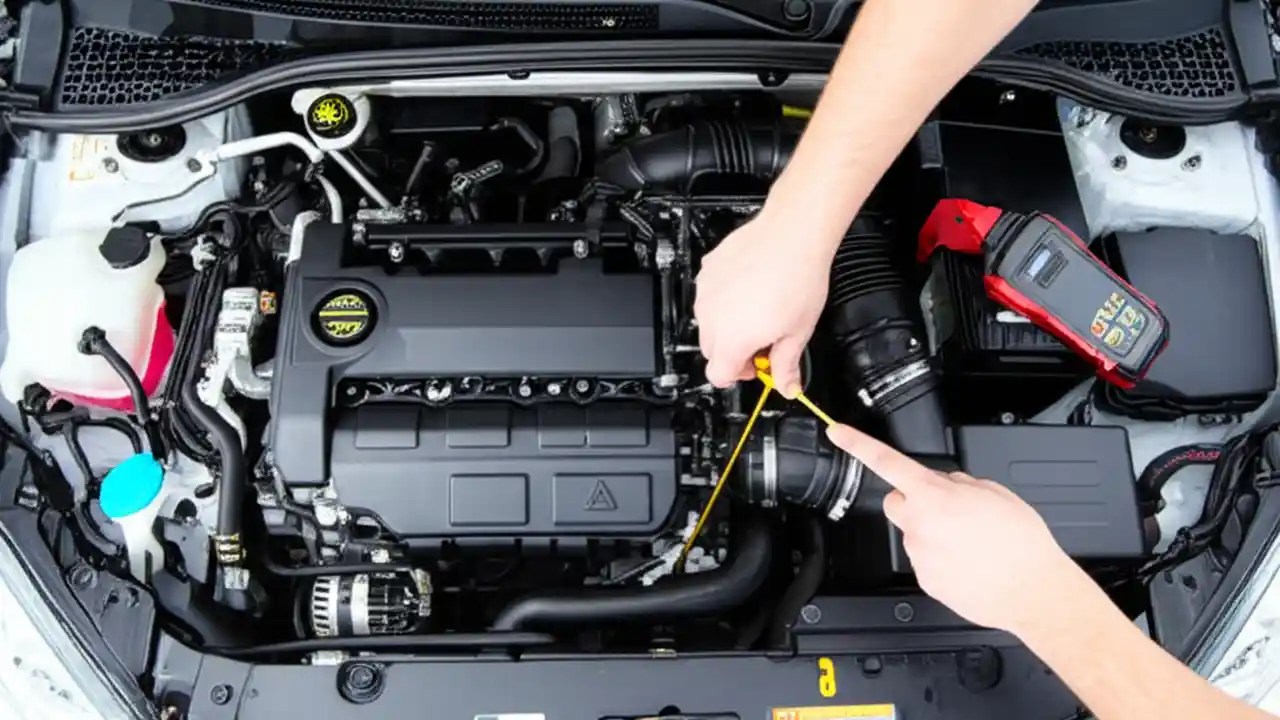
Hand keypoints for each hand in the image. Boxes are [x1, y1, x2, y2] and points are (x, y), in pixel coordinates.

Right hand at [693, 204, 835, 395]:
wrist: (792, 234)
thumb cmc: (797, 279)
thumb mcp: (798, 332)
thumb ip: (786, 366)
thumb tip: (788, 386)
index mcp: (731, 340)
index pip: (718, 376)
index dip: (739, 376)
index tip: (757, 366)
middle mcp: (711, 318)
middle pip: (712, 352)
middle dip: (735, 352)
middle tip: (764, 339)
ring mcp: (706, 292)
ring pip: (708, 323)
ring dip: (728, 325)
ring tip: (758, 311)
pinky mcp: (707, 270)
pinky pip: (709, 296)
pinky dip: (724, 299)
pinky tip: (750, 289)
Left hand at [825, 423, 1093, 636]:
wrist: (1034, 591)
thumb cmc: (1021, 543)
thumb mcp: (995, 493)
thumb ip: (959, 482)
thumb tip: (945, 483)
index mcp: (935, 496)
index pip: (885, 462)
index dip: (857, 445)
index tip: (837, 434)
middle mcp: (920, 524)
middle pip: (896, 502)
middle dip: (915, 502)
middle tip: (948, 511)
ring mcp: (920, 554)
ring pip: (913, 533)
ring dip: (933, 533)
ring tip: (969, 543)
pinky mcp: (925, 580)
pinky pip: (925, 560)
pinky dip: (941, 559)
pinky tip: (968, 562)